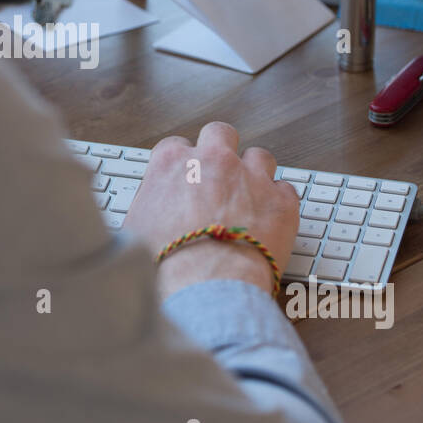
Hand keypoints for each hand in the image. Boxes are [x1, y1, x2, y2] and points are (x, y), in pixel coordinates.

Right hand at [123, 122, 298, 298]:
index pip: (176, 145)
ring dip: (255, 173)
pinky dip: (279, 203)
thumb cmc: (166, 266)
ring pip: (259, 156)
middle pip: (220, 133)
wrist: (205, 289)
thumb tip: (144, 215)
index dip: (182, 163)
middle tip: (220, 176)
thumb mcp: (135, 230)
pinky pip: (286, 190)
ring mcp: (251, 177)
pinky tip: (270, 222)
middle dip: (221, 150)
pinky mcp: (282, 202)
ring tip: (250, 199)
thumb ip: (146, 207)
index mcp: (173, 163)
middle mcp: (214, 160)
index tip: (185, 178)